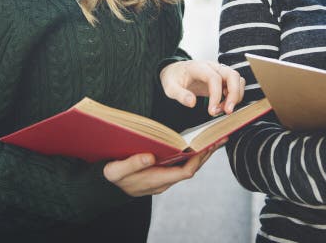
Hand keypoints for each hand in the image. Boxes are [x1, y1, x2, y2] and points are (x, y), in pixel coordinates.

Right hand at [103, 139, 225, 196]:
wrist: (106, 186)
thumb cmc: (112, 176)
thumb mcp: (116, 170)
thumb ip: (132, 164)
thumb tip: (150, 156)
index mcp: (156, 180)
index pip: (184, 173)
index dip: (197, 161)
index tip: (207, 147)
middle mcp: (164, 181)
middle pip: (191, 169)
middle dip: (205, 155)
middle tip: (219, 139)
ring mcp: (163, 177)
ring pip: (188, 167)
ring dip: (200, 154)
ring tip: (213, 139)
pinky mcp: (161, 172)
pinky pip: (181, 164)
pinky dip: (190, 154)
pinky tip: (195, 143)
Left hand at [159, 60, 244, 114]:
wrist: (176, 71)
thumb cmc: (174, 78)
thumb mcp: (170, 87)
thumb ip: (180, 95)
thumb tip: (192, 103)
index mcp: (199, 67)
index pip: (214, 78)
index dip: (216, 95)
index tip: (212, 111)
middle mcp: (212, 67)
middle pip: (232, 75)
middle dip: (234, 94)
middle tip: (227, 111)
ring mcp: (219, 71)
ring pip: (238, 79)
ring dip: (235, 96)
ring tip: (223, 110)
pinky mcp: (222, 78)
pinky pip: (236, 84)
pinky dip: (235, 96)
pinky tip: (223, 105)